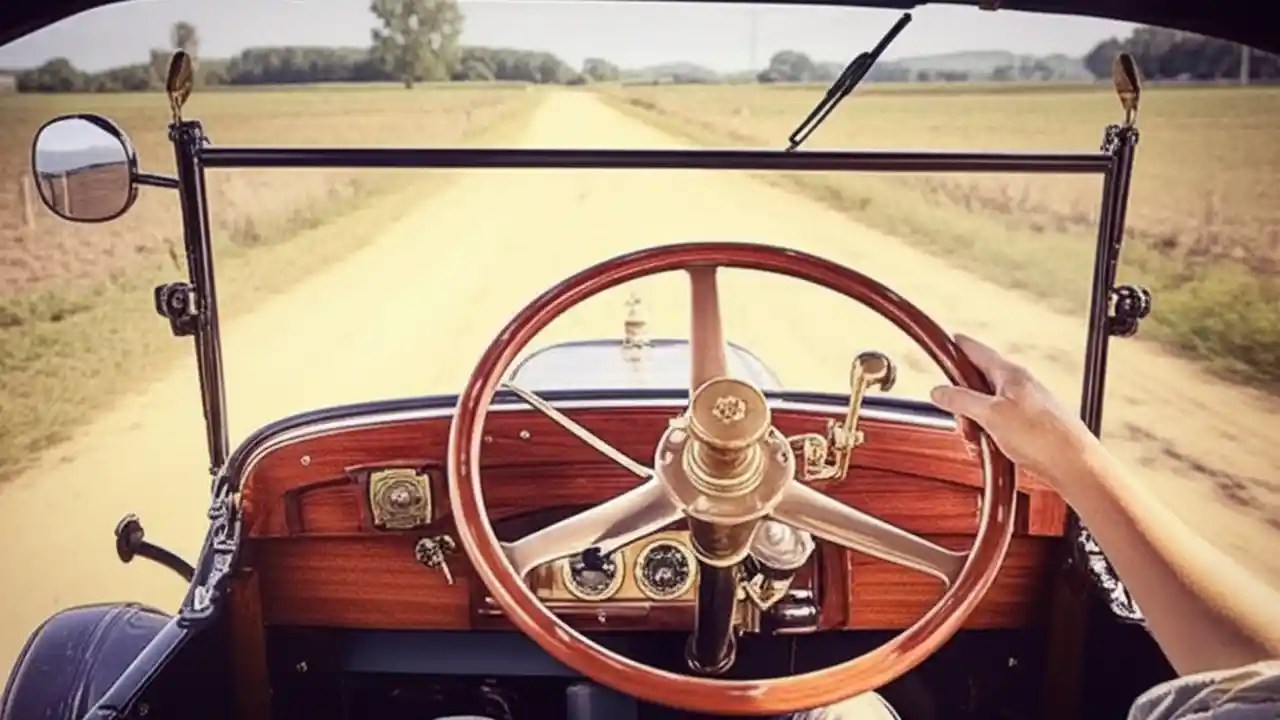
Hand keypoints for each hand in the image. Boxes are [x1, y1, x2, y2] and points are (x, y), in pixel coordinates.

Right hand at [930, 334, 1097, 483]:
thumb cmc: (1043, 436)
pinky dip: (990, 435)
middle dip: (963, 402)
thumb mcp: (991, 415)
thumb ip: (961, 400)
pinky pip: (999, 424)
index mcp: (1011, 374)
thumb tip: (939, 391)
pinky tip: (993, 448)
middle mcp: (1019, 386)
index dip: (959, 346)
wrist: (1074, 464)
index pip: (978, 351)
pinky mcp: (1030, 426)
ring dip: (976, 423)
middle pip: (978, 383)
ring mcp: (1025, 405)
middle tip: (961, 418)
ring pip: (987, 408)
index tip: (948, 340)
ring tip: (981, 440)